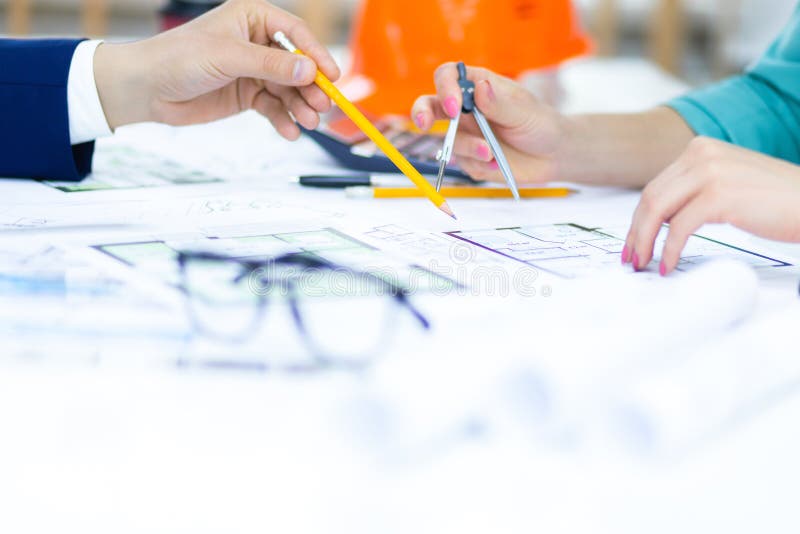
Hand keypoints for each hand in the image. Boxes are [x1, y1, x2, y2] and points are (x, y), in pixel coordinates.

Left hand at [93, 0, 339, 139]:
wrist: (147, 88)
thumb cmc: (178, 58)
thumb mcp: (228, 57)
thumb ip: (271, 64)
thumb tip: (310, 69)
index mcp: (252, 18)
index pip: (296, 34)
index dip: (316, 54)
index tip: (332, 76)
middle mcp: (256, 42)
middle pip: (297, 65)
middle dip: (311, 86)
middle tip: (323, 106)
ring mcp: (253, 70)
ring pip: (289, 89)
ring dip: (301, 106)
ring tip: (310, 122)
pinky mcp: (247, 94)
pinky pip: (274, 107)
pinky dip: (284, 119)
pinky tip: (290, 131)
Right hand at [411, 63, 566, 183]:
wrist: (552, 156)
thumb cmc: (540, 124)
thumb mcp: (524, 112)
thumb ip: (499, 103)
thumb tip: (479, 87)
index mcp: (478, 87)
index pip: (449, 77)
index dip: (445, 87)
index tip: (454, 106)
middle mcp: (466, 109)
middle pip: (431, 105)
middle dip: (422, 113)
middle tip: (424, 124)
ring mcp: (466, 134)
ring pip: (449, 140)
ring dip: (467, 147)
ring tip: (490, 153)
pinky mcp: (469, 158)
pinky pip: (462, 162)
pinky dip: (477, 163)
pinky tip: (497, 162)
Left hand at [622, 137, 799, 274]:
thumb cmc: (778, 201)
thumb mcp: (728, 184)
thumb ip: (697, 189)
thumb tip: (661, 218)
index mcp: (701, 149)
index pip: (656, 186)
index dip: (639, 218)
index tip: (632, 241)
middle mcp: (702, 154)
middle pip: (651, 197)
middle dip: (636, 231)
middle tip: (631, 257)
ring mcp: (710, 172)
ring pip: (657, 210)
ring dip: (644, 241)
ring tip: (643, 263)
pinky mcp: (719, 195)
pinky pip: (678, 228)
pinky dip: (669, 250)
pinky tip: (668, 265)